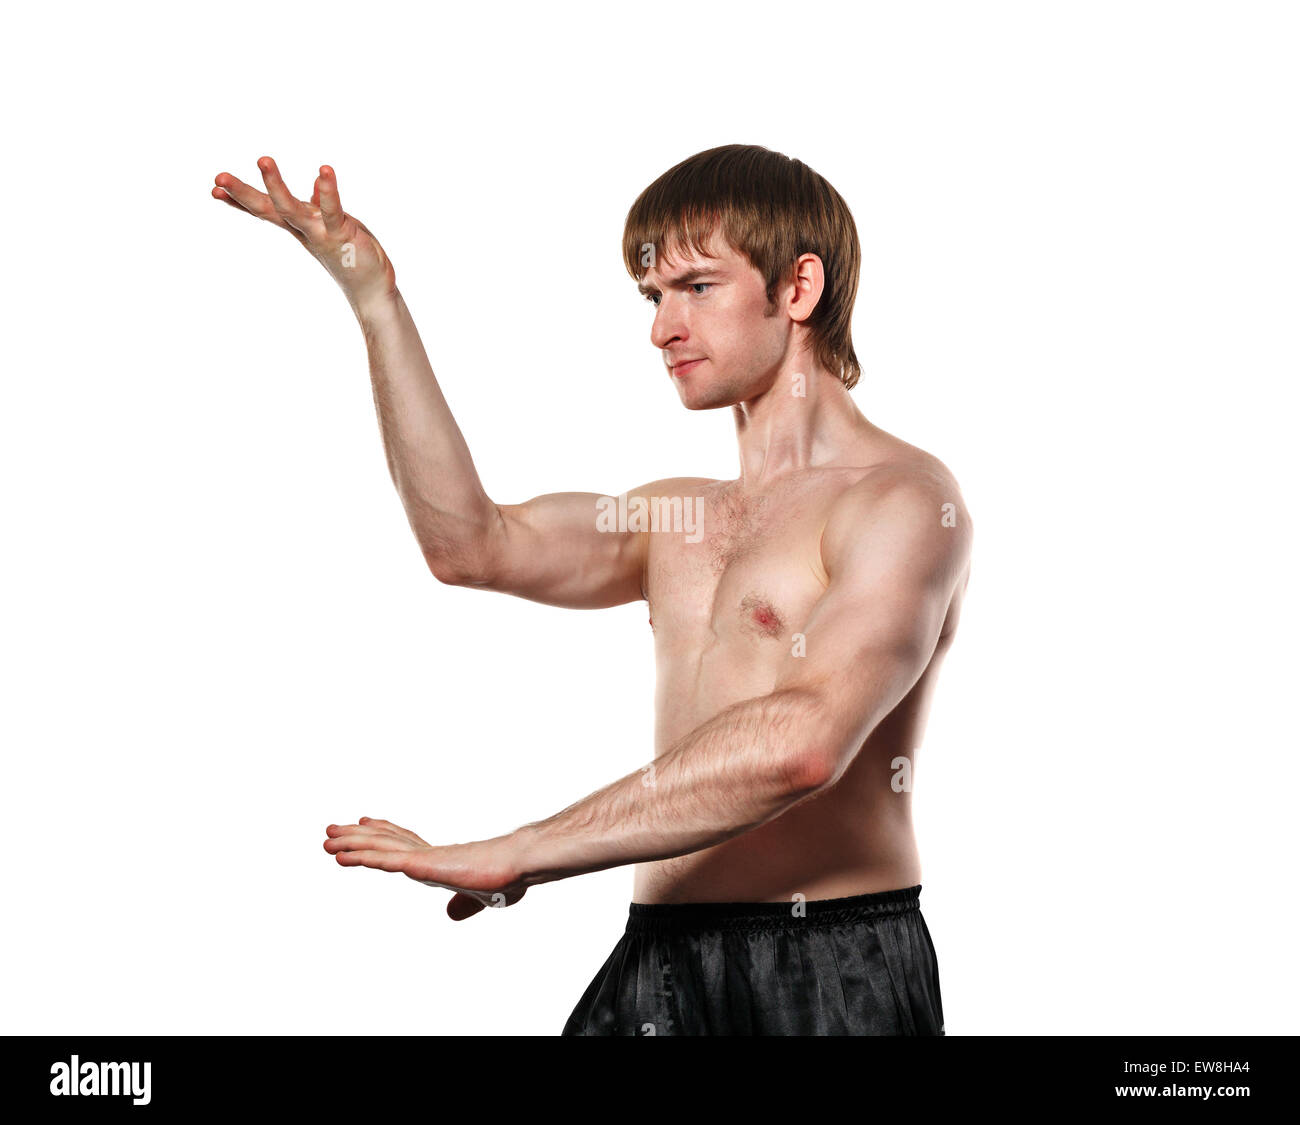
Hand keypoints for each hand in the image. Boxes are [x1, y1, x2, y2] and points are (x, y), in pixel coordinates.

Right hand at [212, 156, 396, 312]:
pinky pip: (331, 210)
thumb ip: (322, 208)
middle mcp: (304, 229)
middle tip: (218, 177)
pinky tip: (324, 170)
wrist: (372, 288)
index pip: (265, 210)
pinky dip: (328, 190)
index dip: (239, 201)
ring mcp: (320, 233)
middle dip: (242, 193)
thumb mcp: (334, 226)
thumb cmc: (354, 254)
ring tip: (263, 159)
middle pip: (268, 209)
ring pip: (291, 209)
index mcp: (299, 225)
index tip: (214, 189)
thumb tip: (315, 189)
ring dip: (276, 185)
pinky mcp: (341, 234)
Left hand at [323, 816, 527, 920]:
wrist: (519, 864)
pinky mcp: (424, 864)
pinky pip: (386, 860)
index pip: (405, 844)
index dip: (383, 835)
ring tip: (327, 838)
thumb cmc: (508, 876)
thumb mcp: (482, 897)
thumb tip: (451, 914)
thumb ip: (463, 905)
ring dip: (351, 843)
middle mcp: (428, 854)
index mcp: (440, 861)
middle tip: (331, 830)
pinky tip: (342, 856)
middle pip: (385, 841)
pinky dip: (362, 857)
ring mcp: (424, 857)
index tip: (365, 825)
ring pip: (380, 847)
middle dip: (357, 836)